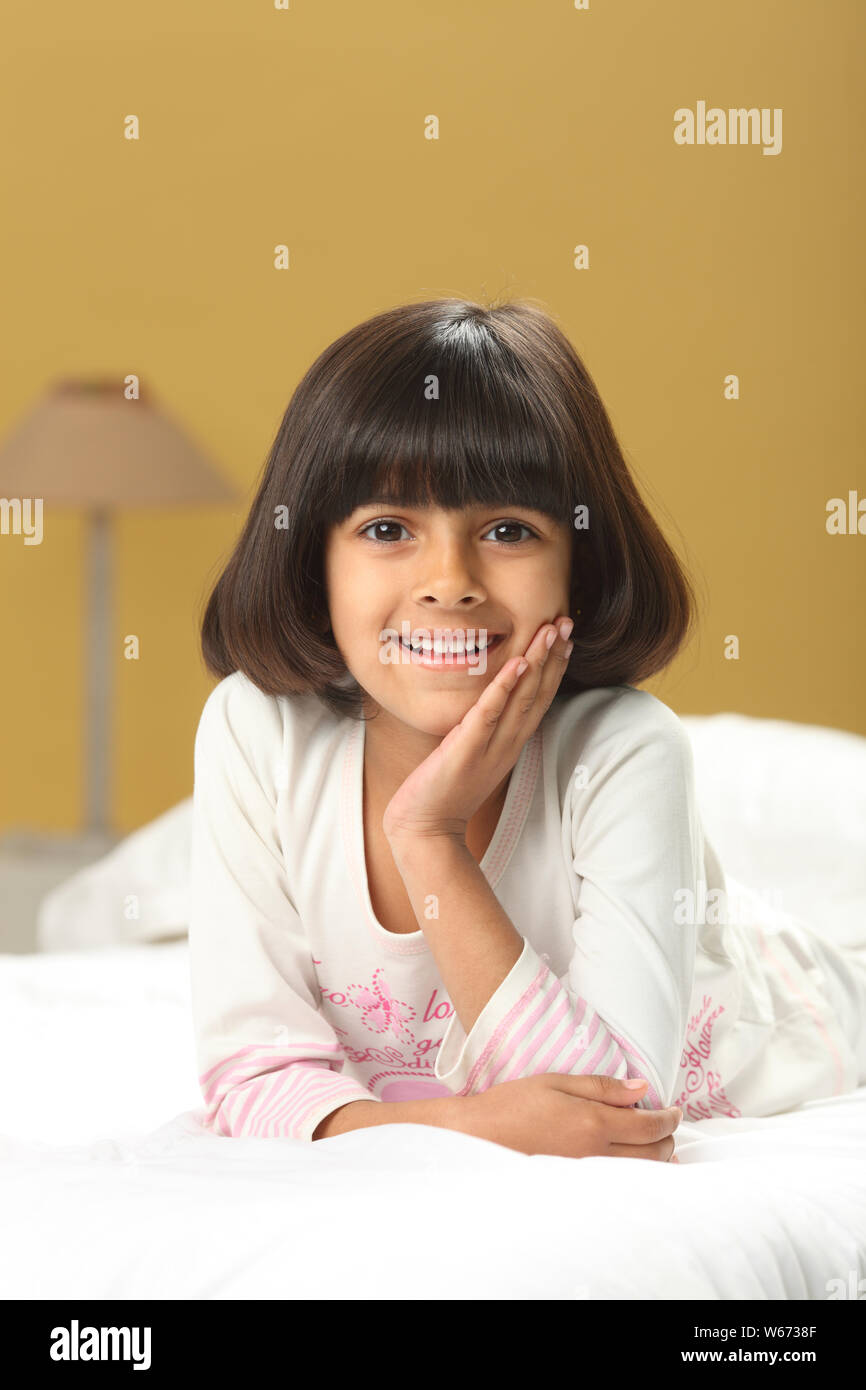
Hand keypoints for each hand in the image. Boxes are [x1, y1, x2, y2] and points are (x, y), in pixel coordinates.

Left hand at [382, 616, 574, 842]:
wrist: (426, 828)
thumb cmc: (446, 789)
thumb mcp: (474, 752)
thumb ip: (487, 729)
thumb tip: (492, 702)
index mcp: (511, 743)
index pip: (540, 698)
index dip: (555, 666)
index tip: (566, 637)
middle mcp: (508, 743)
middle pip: (539, 693)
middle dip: (554, 656)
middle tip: (567, 622)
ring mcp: (490, 747)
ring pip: (522, 699)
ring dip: (538, 662)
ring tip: (550, 631)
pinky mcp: (466, 749)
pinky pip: (489, 714)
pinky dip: (504, 688)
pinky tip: (516, 664)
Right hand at [452, 1073, 682, 1160]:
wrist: (477, 1136)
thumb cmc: (512, 1104)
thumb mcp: (556, 1081)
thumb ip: (602, 1087)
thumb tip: (642, 1090)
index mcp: (593, 1123)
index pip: (649, 1126)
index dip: (669, 1118)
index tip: (674, 1110)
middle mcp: (595, 1155)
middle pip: (652, 1154)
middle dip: (667, 1138)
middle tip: (666, 1124)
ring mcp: (586, 1176)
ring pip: (639, 1174)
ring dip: (656, 1159)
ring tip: (656, 1145)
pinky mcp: (575, 1188)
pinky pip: (618, 1183)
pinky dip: (634, 1174)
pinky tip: (631, 1165)